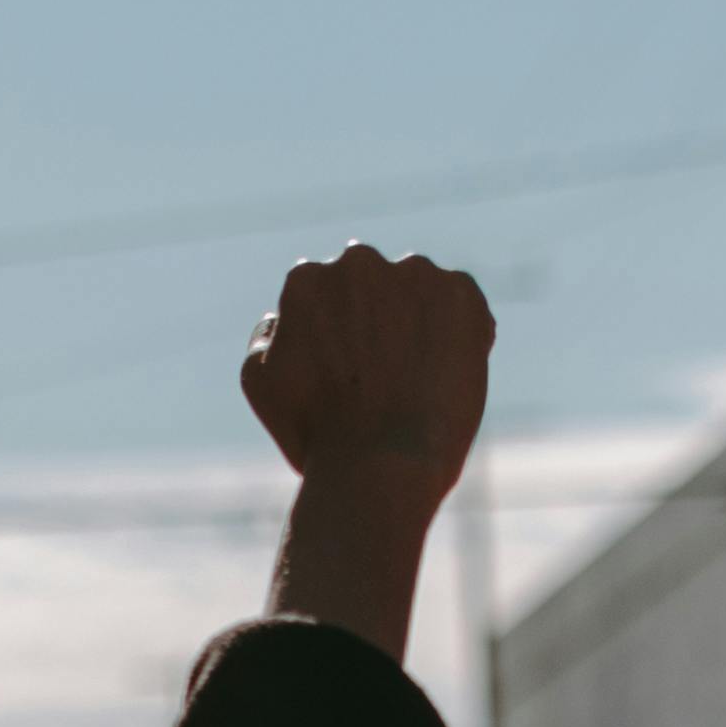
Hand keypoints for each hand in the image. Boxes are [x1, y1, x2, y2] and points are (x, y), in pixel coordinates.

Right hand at [241, 248, 492, 650]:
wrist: (383, 463)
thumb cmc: (315, 434)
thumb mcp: (261, 381)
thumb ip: (266, 336)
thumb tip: (282, 318)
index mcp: (307, 280)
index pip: (327, 297)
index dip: (340, 336)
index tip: (350, 370)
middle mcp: (358, 262)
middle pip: (373, 286)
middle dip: (380, 320)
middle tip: (386, 376)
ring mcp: (414, 274)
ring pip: (419, 292)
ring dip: (420, 322)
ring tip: (418, 380)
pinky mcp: (460, 294)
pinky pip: (464, 306)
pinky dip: (462, 333)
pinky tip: (446, 377)